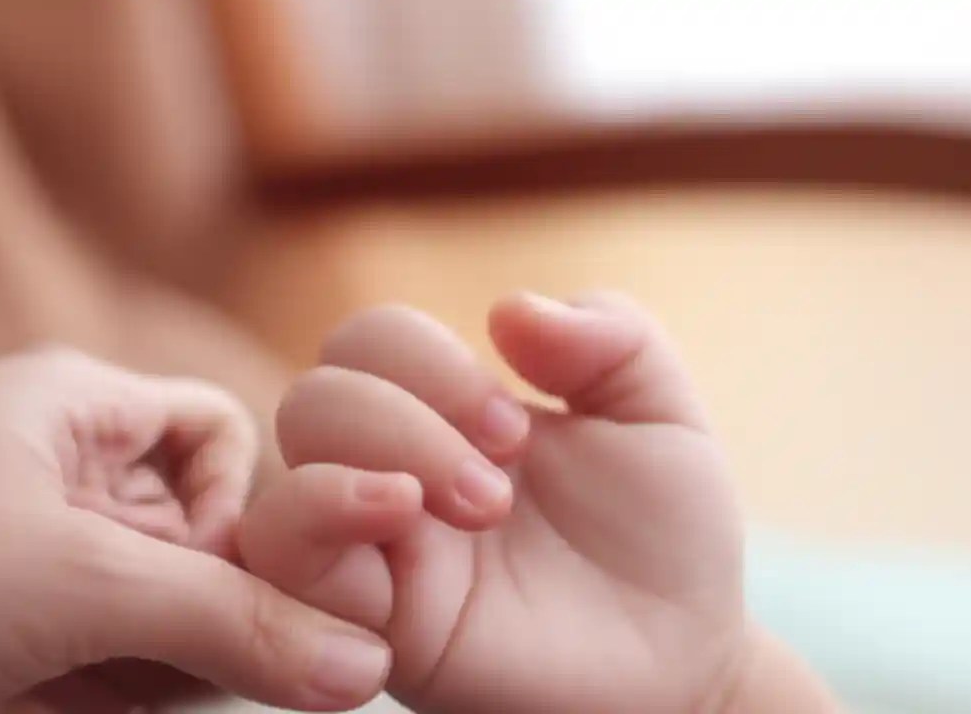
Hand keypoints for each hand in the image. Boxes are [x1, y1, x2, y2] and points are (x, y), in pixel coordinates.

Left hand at [0, 350, 390, 712]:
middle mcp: (52, 465)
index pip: (224, 434)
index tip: (208, 586)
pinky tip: (22, 705)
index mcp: (76, 404)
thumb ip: (235, 619)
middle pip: (192, 536)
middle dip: (182, 614)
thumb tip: (369, 661)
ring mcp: (14, 551)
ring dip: (128, 670)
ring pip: (142, 613)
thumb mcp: (79, 587)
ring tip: (50, 688)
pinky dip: (80, 697)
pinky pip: (86, 662)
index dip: (244, 511)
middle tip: (122, 661)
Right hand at [241, 293, 746, 712]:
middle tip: (499, 489)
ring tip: (475, 512)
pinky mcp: (378, 630)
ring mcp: (382, 557)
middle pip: (313, 400)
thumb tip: (507, 311)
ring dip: (357, 480)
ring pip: (284, 487)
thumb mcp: (659, 414)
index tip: (517, 431)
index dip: (427, 362)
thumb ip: (609, 337)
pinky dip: (321, 536)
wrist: (686, 658)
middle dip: (404, 422)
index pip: (370, 342)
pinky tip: (407, 547)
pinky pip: (284, 574)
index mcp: (450, 416)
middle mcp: (399, 476)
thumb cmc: (665, 538)